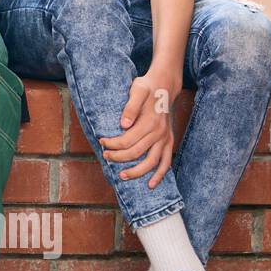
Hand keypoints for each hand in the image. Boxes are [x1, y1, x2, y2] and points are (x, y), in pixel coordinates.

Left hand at [99, 70, 180, 187]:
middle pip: (136, 153)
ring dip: (137, 172)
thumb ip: (130, 107)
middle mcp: (159, 133)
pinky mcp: (169, 142)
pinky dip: (160, 175)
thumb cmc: (146, 88)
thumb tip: (123, 125)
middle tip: (105, 157)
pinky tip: (150, 184)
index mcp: (150, 122)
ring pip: (152, 162)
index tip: (101, 142)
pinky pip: (166, 162)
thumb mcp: (137, 90)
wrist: (164, 86)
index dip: (112, 144)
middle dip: (118, 157)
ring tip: (122, 176)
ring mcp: (165, 139)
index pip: (127, 140)